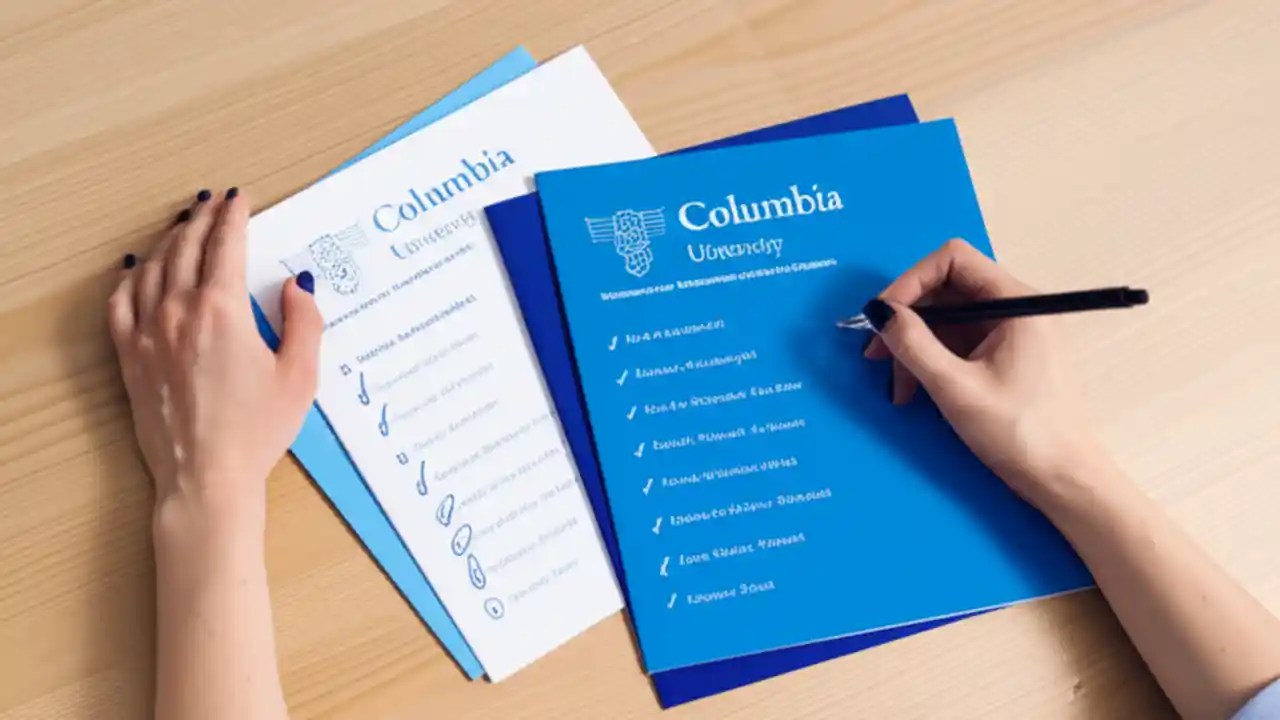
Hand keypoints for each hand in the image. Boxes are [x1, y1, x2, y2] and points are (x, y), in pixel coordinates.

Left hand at [108, 188, 322, 527]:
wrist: (207, 476)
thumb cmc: (257, 430)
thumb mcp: (301, 376)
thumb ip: (303, 322)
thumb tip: (294, 285)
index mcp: (223, 311)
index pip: (226, 245)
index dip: (234, 216)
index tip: (240, 199)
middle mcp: (179, 312)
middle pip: (186, 247)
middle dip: (202, 219)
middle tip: (214, 204)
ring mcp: (148, 333)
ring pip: (153, 268)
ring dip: (169, 240)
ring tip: (182, 226)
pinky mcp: (130, 358)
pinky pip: (121, 303)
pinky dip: (130, 277)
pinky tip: (137, 269)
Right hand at [864, 239, 1106, 509]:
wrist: (1064, 480)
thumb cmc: (1020, 433)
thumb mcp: (957, 388)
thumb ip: (914, 345)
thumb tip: (879, 313)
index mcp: (1017, 303)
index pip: (953, 260)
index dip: (911, 281)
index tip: (883, 317)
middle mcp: (1016, 308)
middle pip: (946, 289)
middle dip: (906, 319)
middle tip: (875, 354)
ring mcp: (1010, 333)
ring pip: (947, 320)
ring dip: (914, 347)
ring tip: (897, 387)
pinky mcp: (1004, 357)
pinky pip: (958, 344)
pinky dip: (931, 362)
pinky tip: (914, 391)